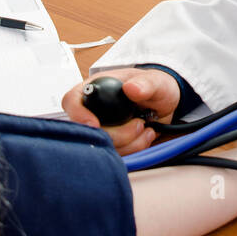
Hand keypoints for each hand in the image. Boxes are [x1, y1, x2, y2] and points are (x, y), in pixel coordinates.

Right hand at [61, 68, 180, 155]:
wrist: (164, 104)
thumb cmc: (154, 87)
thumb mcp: (155, 81)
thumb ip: (146, 83)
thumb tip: (131, 88)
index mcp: (94, 89)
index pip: (72, 101)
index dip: (79, 115)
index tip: (95, 124)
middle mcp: (93, 111)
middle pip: (89, 132)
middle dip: (119, 133)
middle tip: (140, 123)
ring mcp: (102, 129)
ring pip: (104, 146)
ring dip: (130, 142)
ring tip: (146, 127)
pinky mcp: (112, 144)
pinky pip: (117, 154)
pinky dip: (135, 148)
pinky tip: (146, 135)